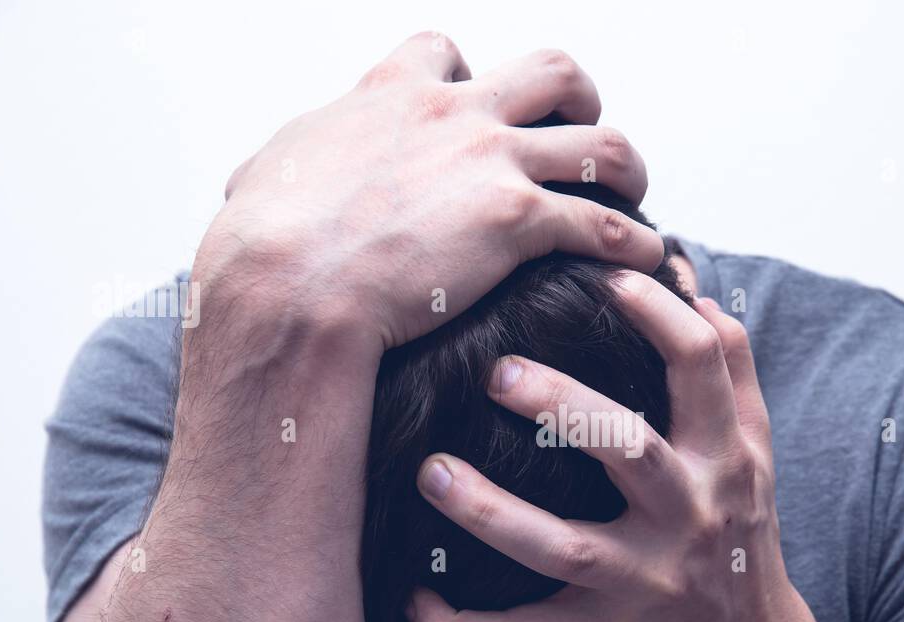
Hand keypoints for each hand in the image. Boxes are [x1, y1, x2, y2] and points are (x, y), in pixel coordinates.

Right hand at [192, 32, 663, 356]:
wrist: (285, 285)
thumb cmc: (264, 244)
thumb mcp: (267, 176)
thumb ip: (295, 167)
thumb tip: (258, 181)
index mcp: (394, 95)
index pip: (446, 54)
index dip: (470, 81)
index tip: (475, 115)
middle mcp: (455, 114)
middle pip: (554, 72)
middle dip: (579, 102)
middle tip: (577, 140)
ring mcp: (491, 162)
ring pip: (602, 143)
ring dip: (627, 171)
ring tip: (631, 198)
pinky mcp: (516, 220)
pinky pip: (606, 224)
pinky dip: (635, 243)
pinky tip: (645, 262)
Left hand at [404, 274, 821, 621]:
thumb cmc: (737, 535)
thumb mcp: (754, 454)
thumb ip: (733, 373)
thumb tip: (696, 291)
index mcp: (723, 458)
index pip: (701, 366)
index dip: (655, 312)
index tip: (603, 276)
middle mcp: (688, 516)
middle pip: (629, 449)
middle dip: (564, 407)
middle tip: (497, 372)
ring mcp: (644, 582)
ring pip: (563, 547)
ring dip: (492, 513)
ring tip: (433, 473)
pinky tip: (417, 602)